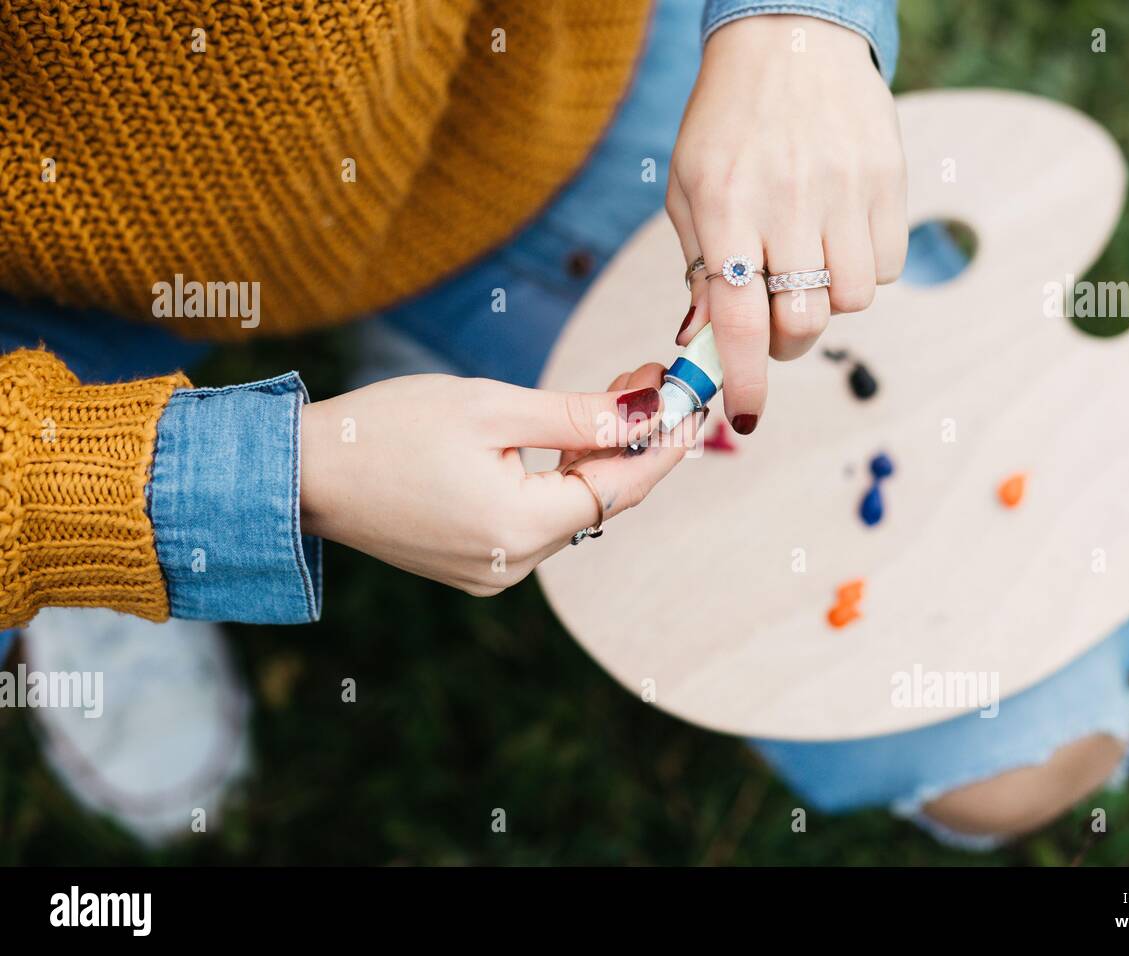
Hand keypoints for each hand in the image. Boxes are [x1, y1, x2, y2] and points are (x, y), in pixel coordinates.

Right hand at [299, 366, 704, 595]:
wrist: (301, 474)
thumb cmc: (386, 430)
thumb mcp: (491, 408)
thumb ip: (577, 415)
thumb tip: (649, 413)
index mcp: (520, 529)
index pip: (622, 486)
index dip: (665, 443)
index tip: (696, 401)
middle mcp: (513, 565)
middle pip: (601, 499)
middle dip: (633, 440)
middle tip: (654, 380)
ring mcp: (493, 572)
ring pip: (572, 509)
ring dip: (598, 454)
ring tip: (620, 393)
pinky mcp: (475, 566)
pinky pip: (538, 520)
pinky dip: (561, 477)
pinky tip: (573, 433)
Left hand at [668, 14, 907, 433]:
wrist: (791, 38)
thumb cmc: (728, 123)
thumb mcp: (689, 187)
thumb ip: (701, 266)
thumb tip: (705, 340)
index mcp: (724, 202)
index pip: (738, 317)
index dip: (743, 379)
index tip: (745, 415)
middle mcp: (787, 199)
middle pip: (802, 323)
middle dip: (785, 344)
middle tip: (773, 326)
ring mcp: (845, 188)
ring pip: (850, 302)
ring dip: (826, 303)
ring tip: (806, 263)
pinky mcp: (889, 179)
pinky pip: (887, 267)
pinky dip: (863, 271)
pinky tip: (838, 236)